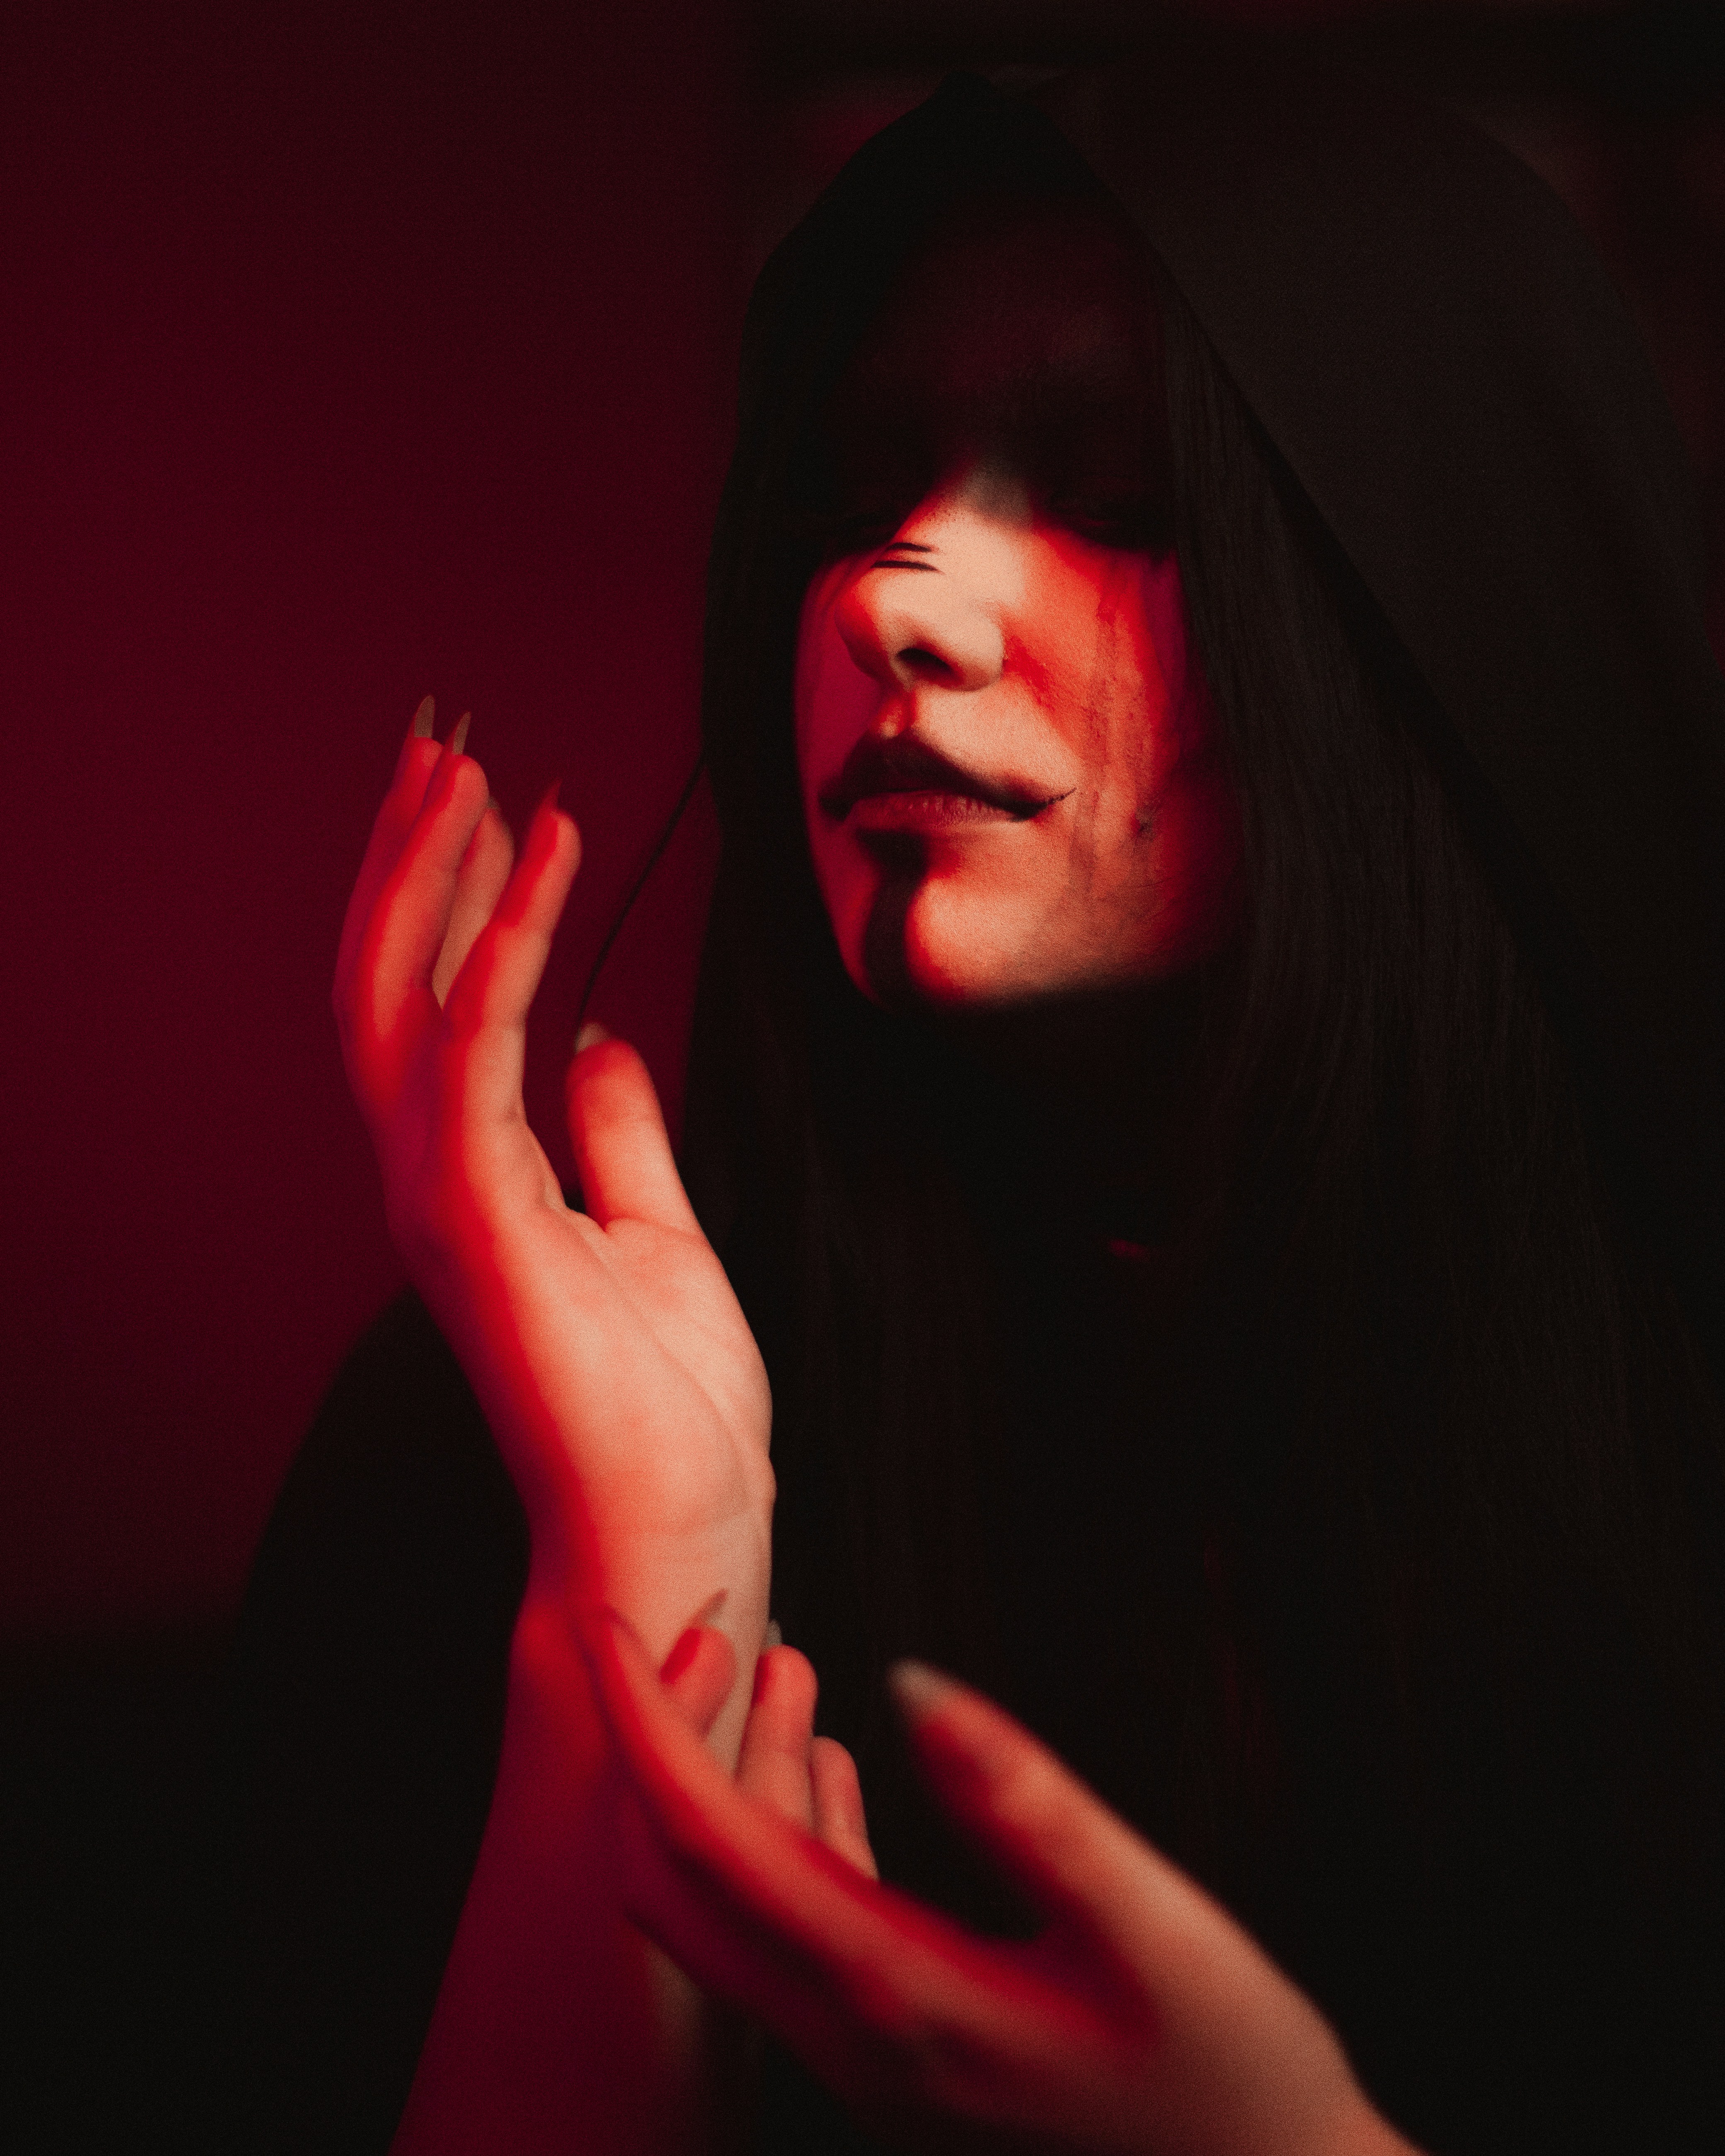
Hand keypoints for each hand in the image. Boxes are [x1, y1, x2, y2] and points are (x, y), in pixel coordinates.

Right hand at [333, 705, 772, 1741]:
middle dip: (410, 861)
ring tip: (469, 775)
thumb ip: (617, 1136)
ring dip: (432, 879)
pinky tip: (537, 874)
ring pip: (400, 1002)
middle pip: (387, 985)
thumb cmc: (669, 1397)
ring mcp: (440, 1198)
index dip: (449, 899)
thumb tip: (599, 1043)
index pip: (432, 1008)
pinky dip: (499, 957)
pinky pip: (471, 1059)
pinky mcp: (479, 1217)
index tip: (486, 806)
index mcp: (471, 1177)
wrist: (677, 1510)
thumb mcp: (657, 1229)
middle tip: (442, 747)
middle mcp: (431, 1177)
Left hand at [582, 1612, 1421, 2155]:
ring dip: (740, 1773)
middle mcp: (853, 2038)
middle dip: (666, 1744)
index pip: (709, 1844)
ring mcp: (872, 2056)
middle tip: (709, 1629)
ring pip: (739, 1902)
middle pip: (684, 1879)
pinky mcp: (906, 2053)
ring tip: (778, 1660)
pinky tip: (828, 1762)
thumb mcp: (1154, 1927)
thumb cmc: (1235, 2076)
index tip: (612, 1626)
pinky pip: (803, 1930)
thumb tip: (910, 1686)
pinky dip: (795, 1830)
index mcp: (894, 1997)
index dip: (646, 1728)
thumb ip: (1028, 1807)